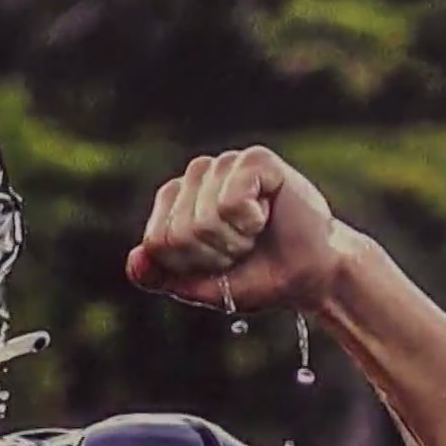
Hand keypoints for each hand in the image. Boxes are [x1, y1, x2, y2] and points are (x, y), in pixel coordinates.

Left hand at [125, 146, 352, 312]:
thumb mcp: (201, 286)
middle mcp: (196, 176)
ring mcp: (225, 164)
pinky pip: (232, 202)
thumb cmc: (257, 277)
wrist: (311, 275)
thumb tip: (134, 260)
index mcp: (175, 202)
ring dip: (234, 242)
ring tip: (254, 234)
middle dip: (212, 256)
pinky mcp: (255, 160)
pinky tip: (267, 215)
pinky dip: (252, 222)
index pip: (156, 242)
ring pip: (204, 219)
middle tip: (241, 250)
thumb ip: (163, 276)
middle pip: (177, 232)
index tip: (217, 264)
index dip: (189, 266)